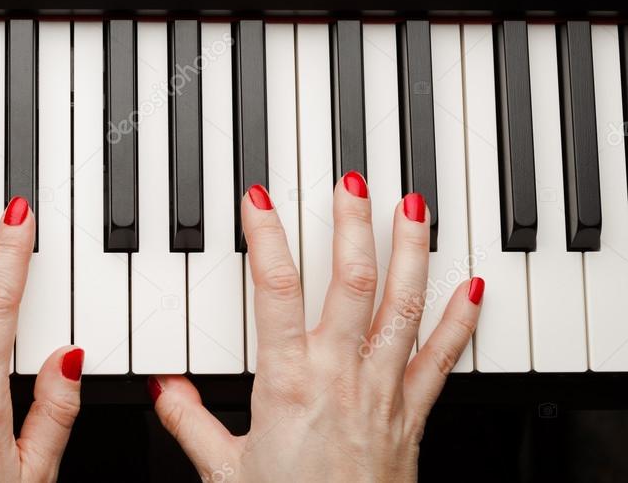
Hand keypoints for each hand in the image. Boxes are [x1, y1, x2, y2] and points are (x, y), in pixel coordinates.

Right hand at [149, 175, 482, 481]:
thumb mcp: (222, 469)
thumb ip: (189, 420)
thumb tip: (163, 386)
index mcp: (288, 382)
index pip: (275, 289)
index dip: (266, 237)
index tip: (260, 199)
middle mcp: (340, 374)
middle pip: (351, 282)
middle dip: (352, 224)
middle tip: (352, 181)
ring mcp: (382, 389)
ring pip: (402, 306)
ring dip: (410, 252)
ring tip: (413, 207)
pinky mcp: (412, 412)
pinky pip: (442, 358)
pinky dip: (459, 320)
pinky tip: (471, 285)